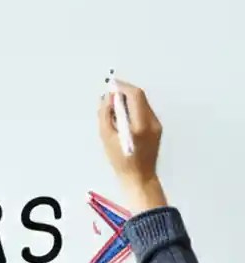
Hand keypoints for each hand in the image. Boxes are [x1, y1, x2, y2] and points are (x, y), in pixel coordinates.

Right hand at [97, 80, 167, 211]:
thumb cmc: (120, 161)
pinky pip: (143, 112)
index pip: (134, 95)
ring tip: (113, 109)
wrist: (140, 177)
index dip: (122, 87)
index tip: (110, 85)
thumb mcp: (106, 137)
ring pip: (142, 104)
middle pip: (139, 97)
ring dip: (127, 101)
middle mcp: (152, 121)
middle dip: (124, 92)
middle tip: (109, 96)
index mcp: (140, 124)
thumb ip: (105, 115)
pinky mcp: (156, 128)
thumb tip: (107, 98)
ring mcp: (157, 125)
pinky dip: (132, 110)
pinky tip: (122, 118)